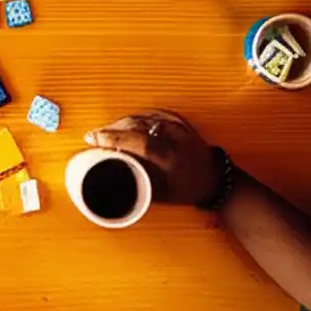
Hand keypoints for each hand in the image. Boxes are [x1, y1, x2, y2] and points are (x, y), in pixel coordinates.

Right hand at [85, 110, 219, 205]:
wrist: (217, 179)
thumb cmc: (190, 190)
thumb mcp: (164, 195)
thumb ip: (138, 185)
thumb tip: (112, 180)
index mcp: (171, 157)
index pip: (138, 141)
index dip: (114, 138)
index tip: (94, 139)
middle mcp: (175, 138)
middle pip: (136, 125)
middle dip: (112, 129)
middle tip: (94, 136)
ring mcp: (177, 127)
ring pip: (142, 118)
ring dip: (121, 123)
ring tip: (106, 132)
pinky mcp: (178, 121)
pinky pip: (151, 115)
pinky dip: (135, 118)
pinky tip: (123, 123)